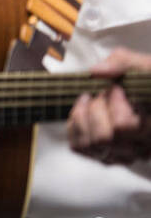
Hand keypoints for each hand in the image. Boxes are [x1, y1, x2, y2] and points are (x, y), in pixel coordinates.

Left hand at [67, 48, 150, 164]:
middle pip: (103, 138)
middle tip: (101, 94)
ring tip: (90, 100)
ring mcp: (124, 155)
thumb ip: (124, 62)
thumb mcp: (146, 66)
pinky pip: (79, 147)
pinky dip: (74, 126)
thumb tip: (96, 71)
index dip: (113, 104)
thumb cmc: (148, 81)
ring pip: (90, 144)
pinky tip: (84, 112)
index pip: (124, 127)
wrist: (147, 93)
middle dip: (95, 109)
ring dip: (82, 116)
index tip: (115, 88)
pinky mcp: (107, 155)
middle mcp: (141, 147)